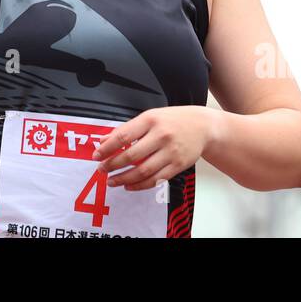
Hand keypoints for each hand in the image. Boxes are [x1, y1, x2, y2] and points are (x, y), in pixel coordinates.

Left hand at [91, 106, 212, 190]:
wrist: (203, 127)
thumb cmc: (173, 120)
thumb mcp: (150, 116)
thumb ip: (127, 128)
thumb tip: (105, 139)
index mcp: (151, 120)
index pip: (123, 136)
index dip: (107, 148)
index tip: (97, 155)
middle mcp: (161, 136)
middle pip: (131, 156)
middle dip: (113, 165)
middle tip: (102, 169)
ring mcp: (171, 152)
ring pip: (142, 171)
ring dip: (124, 178)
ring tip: (112, 181)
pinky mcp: (178, 166)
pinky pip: (155, 179)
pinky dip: (140, 185)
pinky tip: (129, 185)